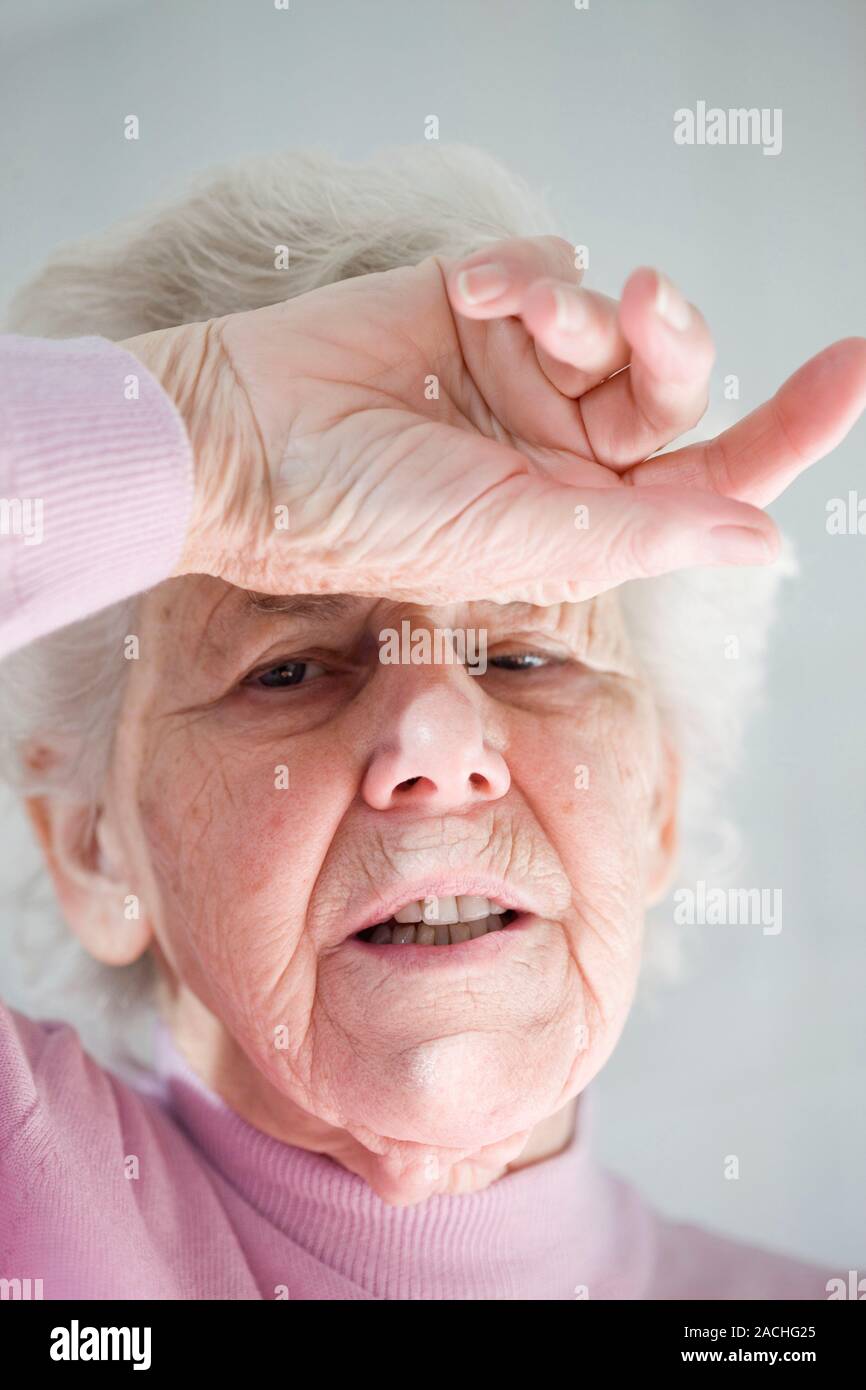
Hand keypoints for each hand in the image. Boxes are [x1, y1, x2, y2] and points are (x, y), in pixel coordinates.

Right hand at [124, 236, 865, 604]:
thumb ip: (653, 532)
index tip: (852, 369)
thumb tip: (765, 539)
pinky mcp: (478, 307)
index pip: (708, 478)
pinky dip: (524, 277)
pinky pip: (549, 272)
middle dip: (677, 344)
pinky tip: (472, 296)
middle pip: (675, 385)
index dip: (786, 430)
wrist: (247, 441)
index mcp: (582, 517)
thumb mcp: (527, 538)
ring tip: (516, 315)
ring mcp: (521, 377)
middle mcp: (560, 448)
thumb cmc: (369, 515)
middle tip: (648, 310)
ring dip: (583, 311)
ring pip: (616, 321)